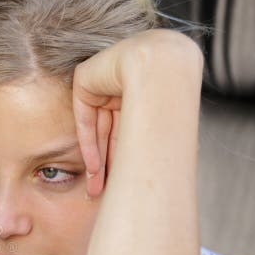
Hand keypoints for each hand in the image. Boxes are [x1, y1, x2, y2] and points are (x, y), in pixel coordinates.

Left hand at [72, 29, 202, 197]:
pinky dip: (88, 144)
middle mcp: (121, 85)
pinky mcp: (84, 80)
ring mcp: (102, 81)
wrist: (158, 62)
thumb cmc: (170, 89)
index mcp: (141, 88)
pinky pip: (84, 119)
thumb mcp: (159, 120)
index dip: (123, 157)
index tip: (121, 184)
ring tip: (96, 189)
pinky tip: (93, 169)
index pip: (127, 129)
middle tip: (102, 192)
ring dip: (96, 161)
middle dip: (106, 164)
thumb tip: (165, 172)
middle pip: (110, 133)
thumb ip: (152, 139)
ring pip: (97, 130)